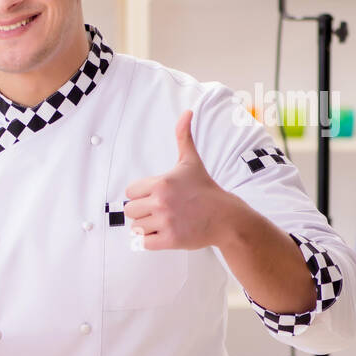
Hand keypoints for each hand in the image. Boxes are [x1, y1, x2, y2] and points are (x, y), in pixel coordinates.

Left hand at [123, 110, 234, 250]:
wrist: (226, 217)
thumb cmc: (205, 189)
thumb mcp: (191, 162)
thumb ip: (183, 137)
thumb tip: (187, 112)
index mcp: (161, 183)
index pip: (130, 192)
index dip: (141, 195)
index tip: (157, 196)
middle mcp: (161, 202)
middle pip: (130, 211)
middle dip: (142, 212)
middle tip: (161, 210)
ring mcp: (165, 222)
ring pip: (136, 227)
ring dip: (147, 226)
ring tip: (165, 221)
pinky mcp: (170, 240)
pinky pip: (144, 243)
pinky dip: (152, 240)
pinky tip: (166, 232)